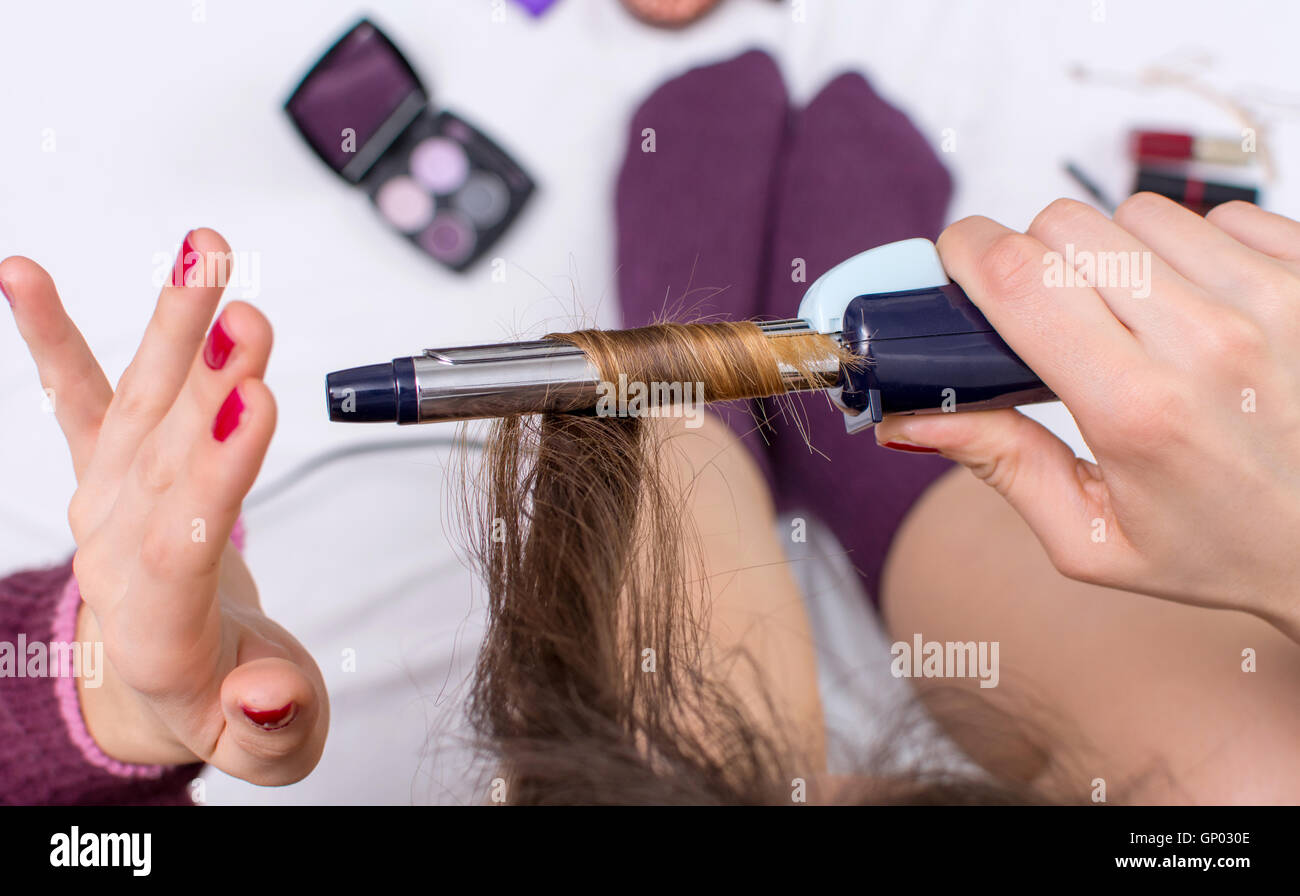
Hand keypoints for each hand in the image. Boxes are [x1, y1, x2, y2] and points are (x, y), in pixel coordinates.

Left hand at [1, 229, 326, 783]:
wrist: (171, 681)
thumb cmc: (227, 704)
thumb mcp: (270, 746)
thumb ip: (272, 727)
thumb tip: (267, 693)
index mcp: (160, 631)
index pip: (183, 543)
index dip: (219, 472)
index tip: (257, 402)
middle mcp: (121, 558)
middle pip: (164, 463)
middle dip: (210, 384)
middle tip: (248, 318)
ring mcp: (108, 508)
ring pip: (139, 410)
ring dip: (171, 331)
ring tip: (203, 253)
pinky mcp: (104, 475)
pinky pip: (74, 402)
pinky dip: (51, 338)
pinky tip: (21, 274)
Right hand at [875, 196, 1299, 640]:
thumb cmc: (1224, 547)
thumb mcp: (1092, 538)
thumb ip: (999, 465)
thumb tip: (906, 419)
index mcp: (1137, 410)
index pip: (1017, 277)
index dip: (966, 252)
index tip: (957, 263)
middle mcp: (1208, 341)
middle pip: (1066, 225)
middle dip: (1034, 255)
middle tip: (1049, 311)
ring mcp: (1274, 298)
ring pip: (1138, 212)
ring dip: (1116, 253)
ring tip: (1138, 319)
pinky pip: (1219, 214)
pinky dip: (1193, 250)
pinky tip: (1202, 309)